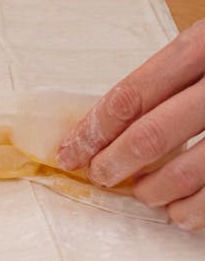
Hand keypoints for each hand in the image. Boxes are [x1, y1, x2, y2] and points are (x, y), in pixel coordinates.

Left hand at [57, 19, 204, 229]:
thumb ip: (164, 82)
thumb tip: (102, 128)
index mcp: (202, 48)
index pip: (131, 96)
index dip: (93, 130)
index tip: (69, 152)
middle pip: (151, 135)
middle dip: (114, 164)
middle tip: (100, 176)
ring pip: (187, 172)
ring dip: (154, 192)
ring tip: (145, 195)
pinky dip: (195, 211)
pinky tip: (182, 212)